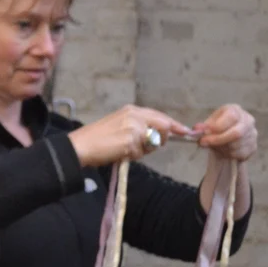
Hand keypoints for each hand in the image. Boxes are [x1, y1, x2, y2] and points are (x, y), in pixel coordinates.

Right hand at [68, 105, 192, 167]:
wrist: (80, 145)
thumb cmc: (97, 138)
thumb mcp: (119, 124)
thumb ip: (138, 126)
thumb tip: (157, 136)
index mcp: (132, 110)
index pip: (160, 116)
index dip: (174, 125)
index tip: (186, 131)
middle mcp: (135, 115)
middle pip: (164, 127)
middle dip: (160, 140)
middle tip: (142, 147)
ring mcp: (133, 128)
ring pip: (153, 143)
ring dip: (142, 150)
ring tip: (124, 149)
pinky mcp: (130, 141)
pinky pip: (141, 153)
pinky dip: (133, 156)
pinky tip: (120, 153)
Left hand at [194, 104, 257, 161]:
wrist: (227, 135)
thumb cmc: (217, 126)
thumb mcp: (208, 123)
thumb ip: (203, 127)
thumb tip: (196, 130)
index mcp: (236, 110)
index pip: (231, 117)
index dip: (217, 127)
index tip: (204, 134)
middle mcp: (248, 120)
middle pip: (237, 133)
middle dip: (218, 140)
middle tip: (203, 143)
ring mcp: (252, 134)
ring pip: (237, 145)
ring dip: (221, 148)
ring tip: (213, 146)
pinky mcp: (253, 146)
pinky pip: (240, 154)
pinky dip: (228, 154)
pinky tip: (222, 150)